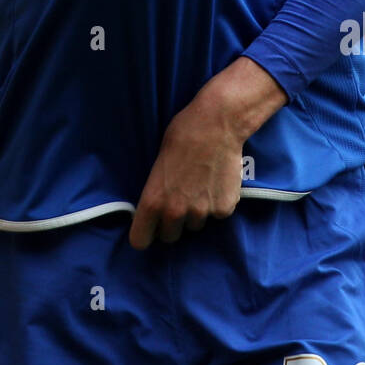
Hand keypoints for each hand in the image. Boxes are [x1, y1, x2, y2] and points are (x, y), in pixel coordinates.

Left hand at [128, 57, 287, 249]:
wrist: (217, 124)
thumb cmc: (182, 134)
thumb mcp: (159, 163)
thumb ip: (158, 191)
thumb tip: (158, 206)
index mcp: (154, 200)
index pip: (140, 240)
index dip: (144, 234)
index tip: (149, 227)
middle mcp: (176, 212)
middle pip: (169, 236)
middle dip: (171, 223)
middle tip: (178, 201)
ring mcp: (202, 213)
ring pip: (195, 224)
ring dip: (195, 212)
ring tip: (200, 186)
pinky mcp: (224, 209)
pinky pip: (216, 214)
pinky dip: (216, 203)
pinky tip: (217, 182)